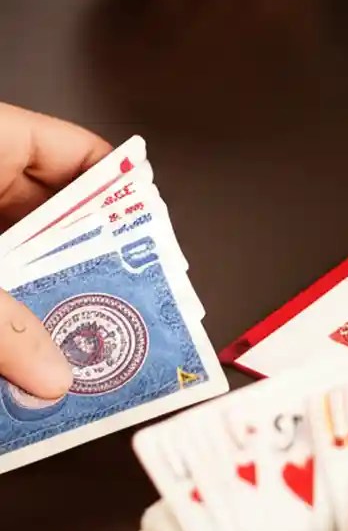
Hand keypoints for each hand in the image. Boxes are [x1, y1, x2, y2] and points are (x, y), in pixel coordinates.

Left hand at [0, 102, 111, 400]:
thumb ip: (1, 323)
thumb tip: (51, 375)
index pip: (81, 155)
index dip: (123, 198)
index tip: (150, 244)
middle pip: (58, 216)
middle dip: (87, 267)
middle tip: (121, 306)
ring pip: (21, 255)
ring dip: (46, 300)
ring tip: (78, 341)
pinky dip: (8, 311)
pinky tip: (24, 351)